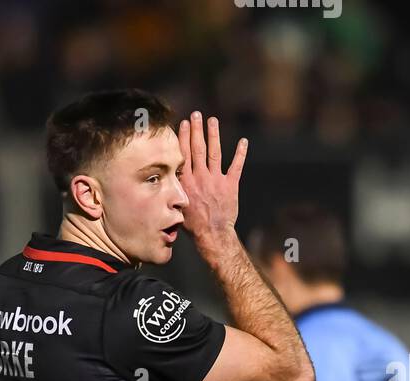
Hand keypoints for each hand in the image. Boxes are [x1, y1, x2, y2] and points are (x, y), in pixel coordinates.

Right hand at [176, 112, 246, 253]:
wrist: (212, 235)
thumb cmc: (192, 226)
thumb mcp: (177, 207)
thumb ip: (175, 191)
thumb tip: (166, 182)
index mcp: (186, 182)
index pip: (184, 154)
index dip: (184, 137)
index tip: (183, 124)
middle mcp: (200, 177)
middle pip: (198, 148)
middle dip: (196, 129)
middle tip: (196, 114)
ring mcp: (216, 180)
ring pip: (214, 152)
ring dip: (214, 134)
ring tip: (212, 120)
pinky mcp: (231, 185)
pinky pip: (236, 166)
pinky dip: (240, 154)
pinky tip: (243, 142)